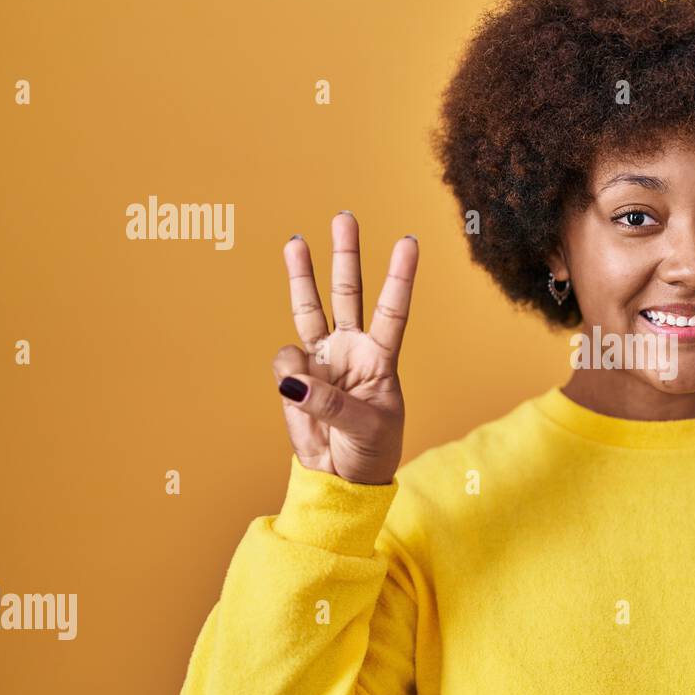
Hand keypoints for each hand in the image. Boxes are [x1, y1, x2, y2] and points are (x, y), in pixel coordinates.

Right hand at [272, 212, 417, 485]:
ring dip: (301, 274)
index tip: (409, 241)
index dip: (400, 277)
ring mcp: (321, 360)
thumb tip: (293, 380)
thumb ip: (331, 404)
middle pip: (349, 293)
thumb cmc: (371, 451)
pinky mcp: (296, 377)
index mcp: (381, 358)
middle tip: (344, 217)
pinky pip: (285, 363)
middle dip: (345, 255)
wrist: (341, 477)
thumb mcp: (366, 429)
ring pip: (309, 307)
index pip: (393, 310)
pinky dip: (288, 377)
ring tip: (295, 242)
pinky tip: (297, 395)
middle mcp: (351, 350)